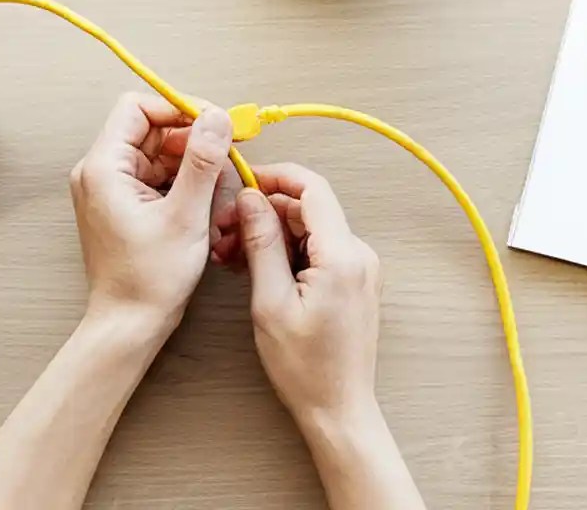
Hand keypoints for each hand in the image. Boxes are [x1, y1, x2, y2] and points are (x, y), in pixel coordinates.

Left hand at [69, 93, 233, 330]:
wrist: (129, 324)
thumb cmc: (148, 280)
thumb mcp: (185, 215)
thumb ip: (202, 161)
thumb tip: (216, 119)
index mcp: (104, 167)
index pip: (138, 109)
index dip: (179, 109)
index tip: (214, 122)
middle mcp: (99, 173)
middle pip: (150, 130)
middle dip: (191, 140)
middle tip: (224, 157)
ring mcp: (109, 189)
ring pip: (157, 154)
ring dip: (190, 165)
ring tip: (214, 192)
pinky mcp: (122, 205)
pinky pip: (155, 177)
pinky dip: (182, 184)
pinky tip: (201, 206)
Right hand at [225, 164, 382, 424]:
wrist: (338, 409)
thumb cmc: (305, 367)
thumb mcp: (270, 302)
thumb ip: (262, 243)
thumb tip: (250, 199)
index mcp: (343, 256)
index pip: (313, 188)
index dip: (275, 176)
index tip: (243, 180)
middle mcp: (359, 255)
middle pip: (309, 208)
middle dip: (266, 209)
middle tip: (226, 227)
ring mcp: (360, 268)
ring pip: (311, 229)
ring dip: (273, 232)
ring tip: (234, 253)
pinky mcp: (354, 281)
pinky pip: (319, 249)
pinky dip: (288, 250)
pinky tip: (257, 267)